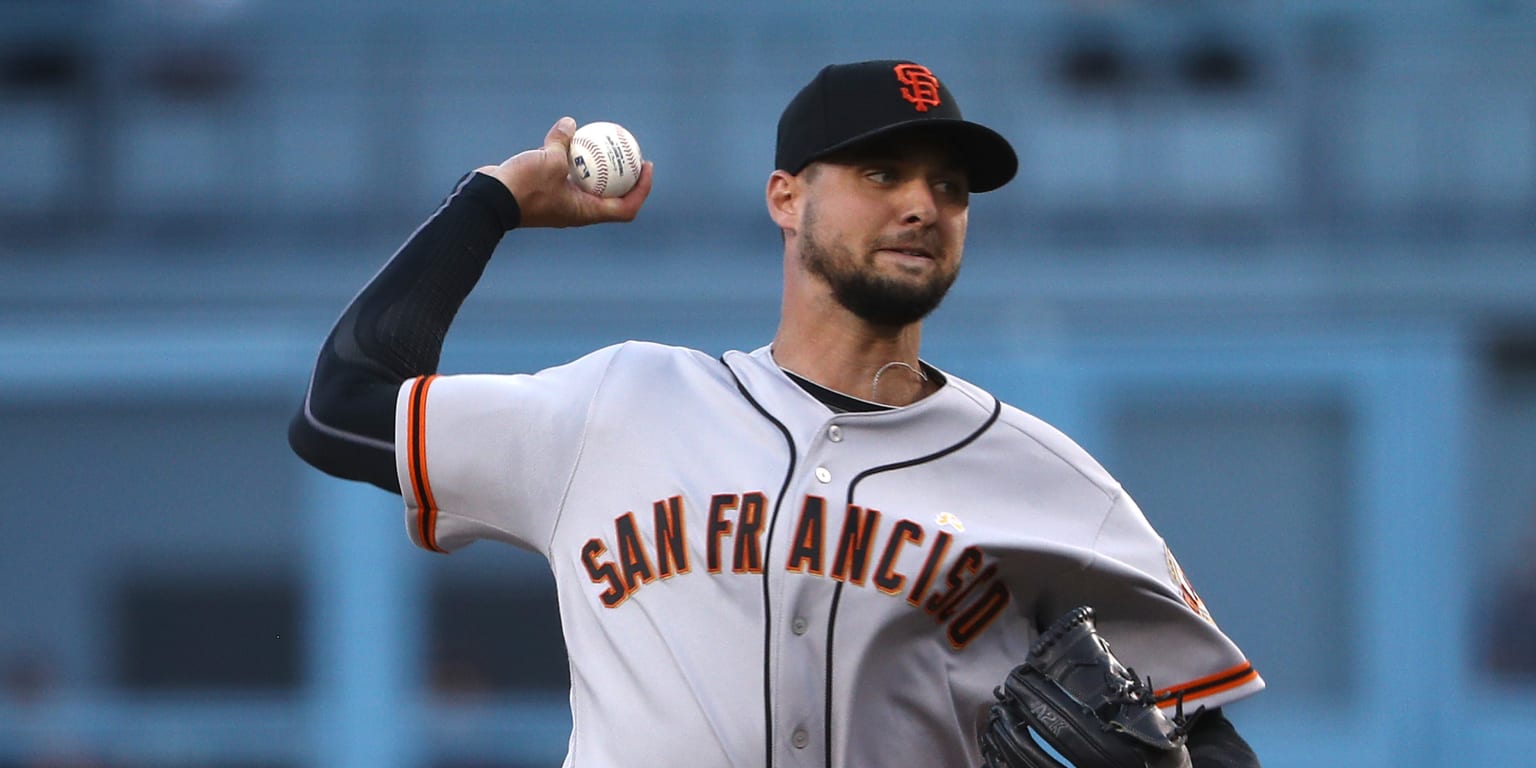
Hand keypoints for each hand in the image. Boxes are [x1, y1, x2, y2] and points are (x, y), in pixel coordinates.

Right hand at [476, 116, 653, 227]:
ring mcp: (560, 201)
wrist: (488, 199)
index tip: (646, 166)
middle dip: (624, 176)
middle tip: (630, 152)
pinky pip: (566, 174)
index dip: (641, 189)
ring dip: (597, 166)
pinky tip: (572, 138)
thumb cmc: (523, 186)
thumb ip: (563, 141)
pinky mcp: (545, 190)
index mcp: (585, 212)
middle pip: (611, 196)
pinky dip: (572, 159)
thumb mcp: (549, 160)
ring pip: (587, 184)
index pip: (625, 208)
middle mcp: (576, 210)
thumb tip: (570, 123)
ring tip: (604, 142)